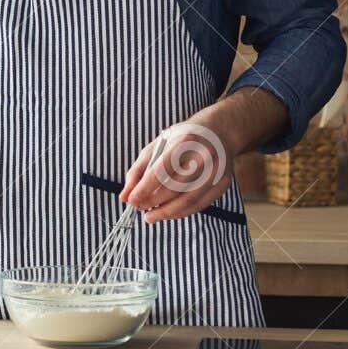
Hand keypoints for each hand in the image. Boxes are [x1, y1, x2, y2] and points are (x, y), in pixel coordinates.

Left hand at [119, 120, 233, 223]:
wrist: (218, 132)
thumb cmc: (181, 139)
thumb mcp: (156, 147)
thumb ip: (138, 171)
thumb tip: (124, 197)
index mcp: (184, 142)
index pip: (160, 171)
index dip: (144, 189)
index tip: (131, 201)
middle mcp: (204, 157)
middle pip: (174, 188)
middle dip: (153, 202)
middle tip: (139, 208)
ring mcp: (216, 171)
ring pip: (188, 200)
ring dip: (166, 212)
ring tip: (150, 216)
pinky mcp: (223, 183)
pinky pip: (200, 204)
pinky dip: (181, 212)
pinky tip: (168, 213)